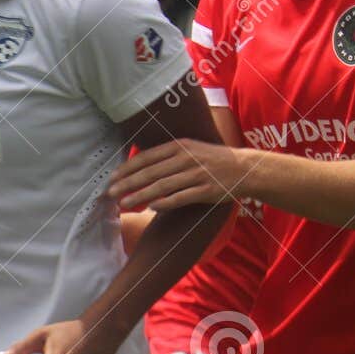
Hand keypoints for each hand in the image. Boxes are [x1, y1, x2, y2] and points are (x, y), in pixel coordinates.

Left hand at [105, 139, 248, 211]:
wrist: (244, 168)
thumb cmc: (211, 159)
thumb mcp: (189, 149)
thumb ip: (166, 156)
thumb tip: (138, 165)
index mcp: (179, 146)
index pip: (146, 157)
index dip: (126, 168)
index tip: (111, 178)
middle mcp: (186, 158)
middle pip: (150, 172)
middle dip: (127, 183)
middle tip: (109, 193)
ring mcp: (196, 174)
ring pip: (162, 186)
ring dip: (140, 195)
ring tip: (124, 203)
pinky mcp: (206, 189)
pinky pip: (182, 197)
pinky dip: (165, 202)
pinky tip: (151, 207)